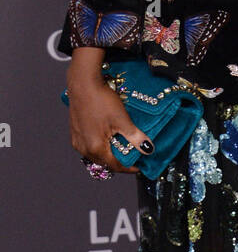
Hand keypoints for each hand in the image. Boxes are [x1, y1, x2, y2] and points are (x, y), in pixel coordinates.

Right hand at [66, 50, 152, 173]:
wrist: (83, 83)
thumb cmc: (100, 99)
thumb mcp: (122, 120)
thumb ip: (135, 137)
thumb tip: (148, 149)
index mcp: (95, 147)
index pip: (115, 166)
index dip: (129, 168)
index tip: (140, 166)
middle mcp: (83, 148)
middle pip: (104, 162)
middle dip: (120, 162)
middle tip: (133, 156)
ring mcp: (77, 140)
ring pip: (96, 155)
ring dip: (109, 154)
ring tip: (123, 147)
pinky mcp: (75, 132)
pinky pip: (89, 146)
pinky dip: (100, 146)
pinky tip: (108, 138)